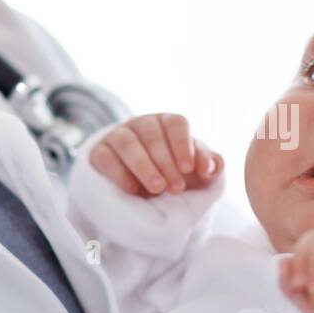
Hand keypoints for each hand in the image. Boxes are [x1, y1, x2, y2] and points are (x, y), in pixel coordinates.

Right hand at [89, 113, 221, 196]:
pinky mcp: (99, 153)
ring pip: (127, 143)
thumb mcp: (194, 170)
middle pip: (152, 135)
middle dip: (166, 162)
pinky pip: (105, 158)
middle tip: (176, 188)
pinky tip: (133, 190)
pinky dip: (119, 173)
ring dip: (144, 166)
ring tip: (157, 189)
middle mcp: (142, 124)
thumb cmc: (172, 171)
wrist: (140, 184)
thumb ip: (208, 165)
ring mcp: (118, 136)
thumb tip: (213, 166)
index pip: (176, 124)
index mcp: (167, 123)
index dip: (183, 144)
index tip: (188, 169)